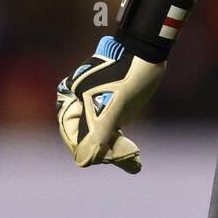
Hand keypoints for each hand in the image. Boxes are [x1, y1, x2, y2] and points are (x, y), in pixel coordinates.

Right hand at [56, 35, 165, 171]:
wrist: (148, 54)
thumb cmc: (130, 74)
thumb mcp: (114, 105)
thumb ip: (97, 133)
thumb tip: (85, 161)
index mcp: (68, 101)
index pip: (76, 141)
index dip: (96, 150)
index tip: (123, 152)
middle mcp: (77, 107)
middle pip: (87, 142)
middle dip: (109, 152)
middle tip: (133, 156)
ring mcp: (93, 110)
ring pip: (100, 141)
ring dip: (117, 153)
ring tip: (135, 162)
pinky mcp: (108, 111)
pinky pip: (109, 136)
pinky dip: (121, 148)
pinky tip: (135, 164)